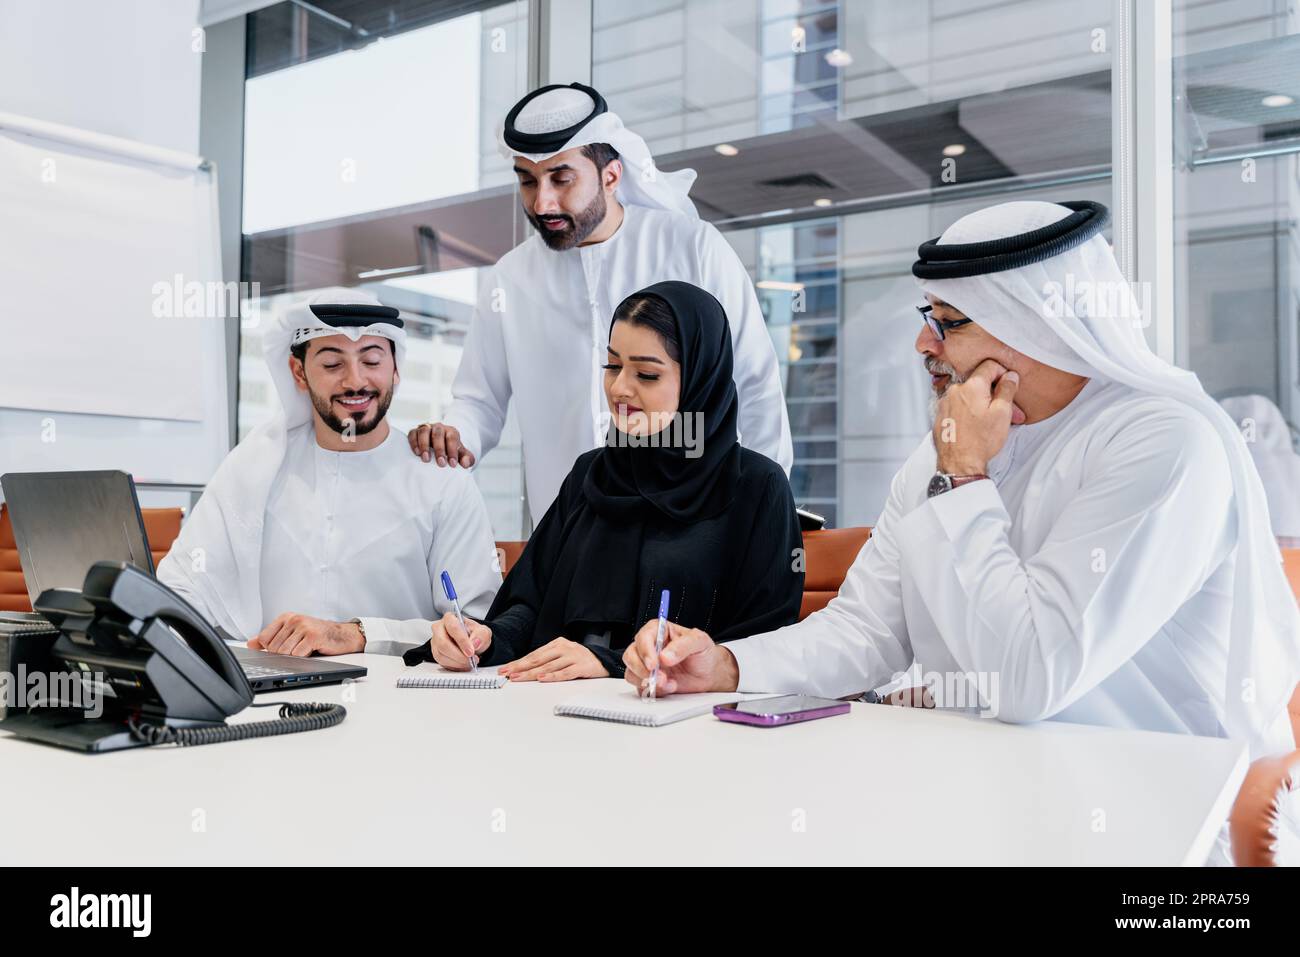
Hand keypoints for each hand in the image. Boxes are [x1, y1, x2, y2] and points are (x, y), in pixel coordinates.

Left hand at [249, 614, 364, 656]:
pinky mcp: (313, 636)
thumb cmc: (318, 635)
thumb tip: (250, 644)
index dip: (271, 649)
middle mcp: (294, 619)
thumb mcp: (292, 633)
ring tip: (305, 649)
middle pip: (273, 649)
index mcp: (286, 617)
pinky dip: (304, 657)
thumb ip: (271, 638)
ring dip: (295, 657)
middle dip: (284, 655)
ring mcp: (303, 627)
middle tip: (299, 649)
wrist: (343, 635)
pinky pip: (297, 655)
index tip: (283, 648)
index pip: (264, 639)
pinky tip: (312, 650)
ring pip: (284, 653)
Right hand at [408, 422, 474, 467]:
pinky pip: (413, 434)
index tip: (453, 464)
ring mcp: (426, 428)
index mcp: (451, 432)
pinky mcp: (414, 432)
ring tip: (426, 459)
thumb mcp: (461, 455)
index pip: (452, 438)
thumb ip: (467, 459)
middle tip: (441, 463)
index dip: (453, 450)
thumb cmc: (450, 452)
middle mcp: (438, 428)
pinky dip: (414, 442)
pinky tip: (416, 453)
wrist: (439, 447)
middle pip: (438, 434)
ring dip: (424, 445)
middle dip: (440, 449)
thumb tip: (465, 464)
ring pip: (424, 431)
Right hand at [429, 612, 491, 670]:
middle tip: (470, 660)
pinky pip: (442, 662)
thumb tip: (475, 643)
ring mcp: (435, 641)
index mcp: (450, 618)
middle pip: (443, 643)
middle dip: (458, 655)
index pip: (453, 628)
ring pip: (441, 655)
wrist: (471, 642)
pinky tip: (464, 665)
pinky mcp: (436, 653)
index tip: (471, 651)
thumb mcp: (483, 632)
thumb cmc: (474, 634)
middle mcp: (439, 628)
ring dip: (457, 662)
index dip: (462, 641)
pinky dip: (455, 666)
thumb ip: (481, 635)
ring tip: (470, 662)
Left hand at [499, 638, 608, 681]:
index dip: (518, 662)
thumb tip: (525, 669)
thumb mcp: (563, 655)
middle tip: (506, 673)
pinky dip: (552, 676)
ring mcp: (573, 657)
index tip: (505, 669)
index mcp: (557, 644)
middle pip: (538, 659)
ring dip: (531, 673)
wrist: (604, 660)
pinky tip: (542, 678)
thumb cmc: (580, 660)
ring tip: (518, 678)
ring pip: (548, 666)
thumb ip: (548, 659)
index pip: (534, 654)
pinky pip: (564, 673)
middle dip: (520, 667)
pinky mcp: (581, 667)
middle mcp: (564, 648)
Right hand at [622, 620, 737, 696]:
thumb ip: (683, 645)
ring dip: (646, 681)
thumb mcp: (699, 642)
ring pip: (631, 672)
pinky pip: (639, 687)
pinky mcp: (648, 681)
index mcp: (659, 631)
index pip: (643, 637)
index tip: (654, 664)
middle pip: (631, 655)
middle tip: (660, 677)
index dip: (645, 651)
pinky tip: (668, 687)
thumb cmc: (704, 653)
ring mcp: (647, 665)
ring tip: (667, 683)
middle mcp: (650, 647)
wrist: (710, 674)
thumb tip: (665, 656)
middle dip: (642, 669)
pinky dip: (652, 690)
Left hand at [933, 358, 1022, 474]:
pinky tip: (976, 425)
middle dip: (993, 392)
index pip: (989, 366)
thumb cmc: (980, 441)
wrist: (959, 463)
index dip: (1002, 372)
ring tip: (992, 420)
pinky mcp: (940, 415)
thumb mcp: (1002, 413)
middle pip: (978, 382)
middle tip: (1006, 407)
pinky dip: (968, 411)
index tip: (1008, 383)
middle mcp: (954, 390)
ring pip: (967, 395)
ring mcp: (944, 403)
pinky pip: (957, 406)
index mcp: (971, 386)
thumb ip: (1007, 389)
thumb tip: (1010, 376)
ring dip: (981, 403)